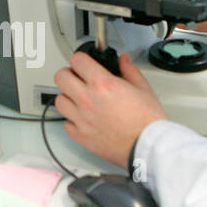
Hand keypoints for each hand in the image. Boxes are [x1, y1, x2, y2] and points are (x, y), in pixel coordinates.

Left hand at [52, 51, 167, 167]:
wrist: (146, 147)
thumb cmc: (147, 122)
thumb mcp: (143, 89)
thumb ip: (129, 71)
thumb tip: (123, 61)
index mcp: (102, 84)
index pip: (77, 60)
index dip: (81, 59)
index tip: (85, 63)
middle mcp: (87, 100)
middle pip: (60, 77)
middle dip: (69, 74)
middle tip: (78, 78)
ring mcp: (81, 119)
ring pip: (59, 100)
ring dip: (67, 97)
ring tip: (79, 99)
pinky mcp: (80, 136)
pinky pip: (65, 123)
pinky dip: (71, 120)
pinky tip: (83, 118)